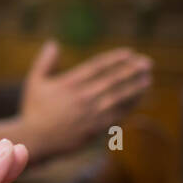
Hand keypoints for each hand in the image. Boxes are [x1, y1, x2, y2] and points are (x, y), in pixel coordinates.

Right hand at [19, 40, 152, 155]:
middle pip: (113, 80)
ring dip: (136, 88)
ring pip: (119, 98)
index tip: (130, 52)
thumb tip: (53, 43)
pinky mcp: (95, 128)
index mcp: (69, 84)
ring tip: (148, 79)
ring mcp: (90, 114)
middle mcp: (82, 97)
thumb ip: (45, 62)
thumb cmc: (34, 109)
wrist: (35, 139)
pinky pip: (117, 115)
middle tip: (147, 62)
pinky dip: (130, 106)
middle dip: (132, 70)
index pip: (97, 67)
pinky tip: (138, 100)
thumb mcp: (34, 82)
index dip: (115, 58)